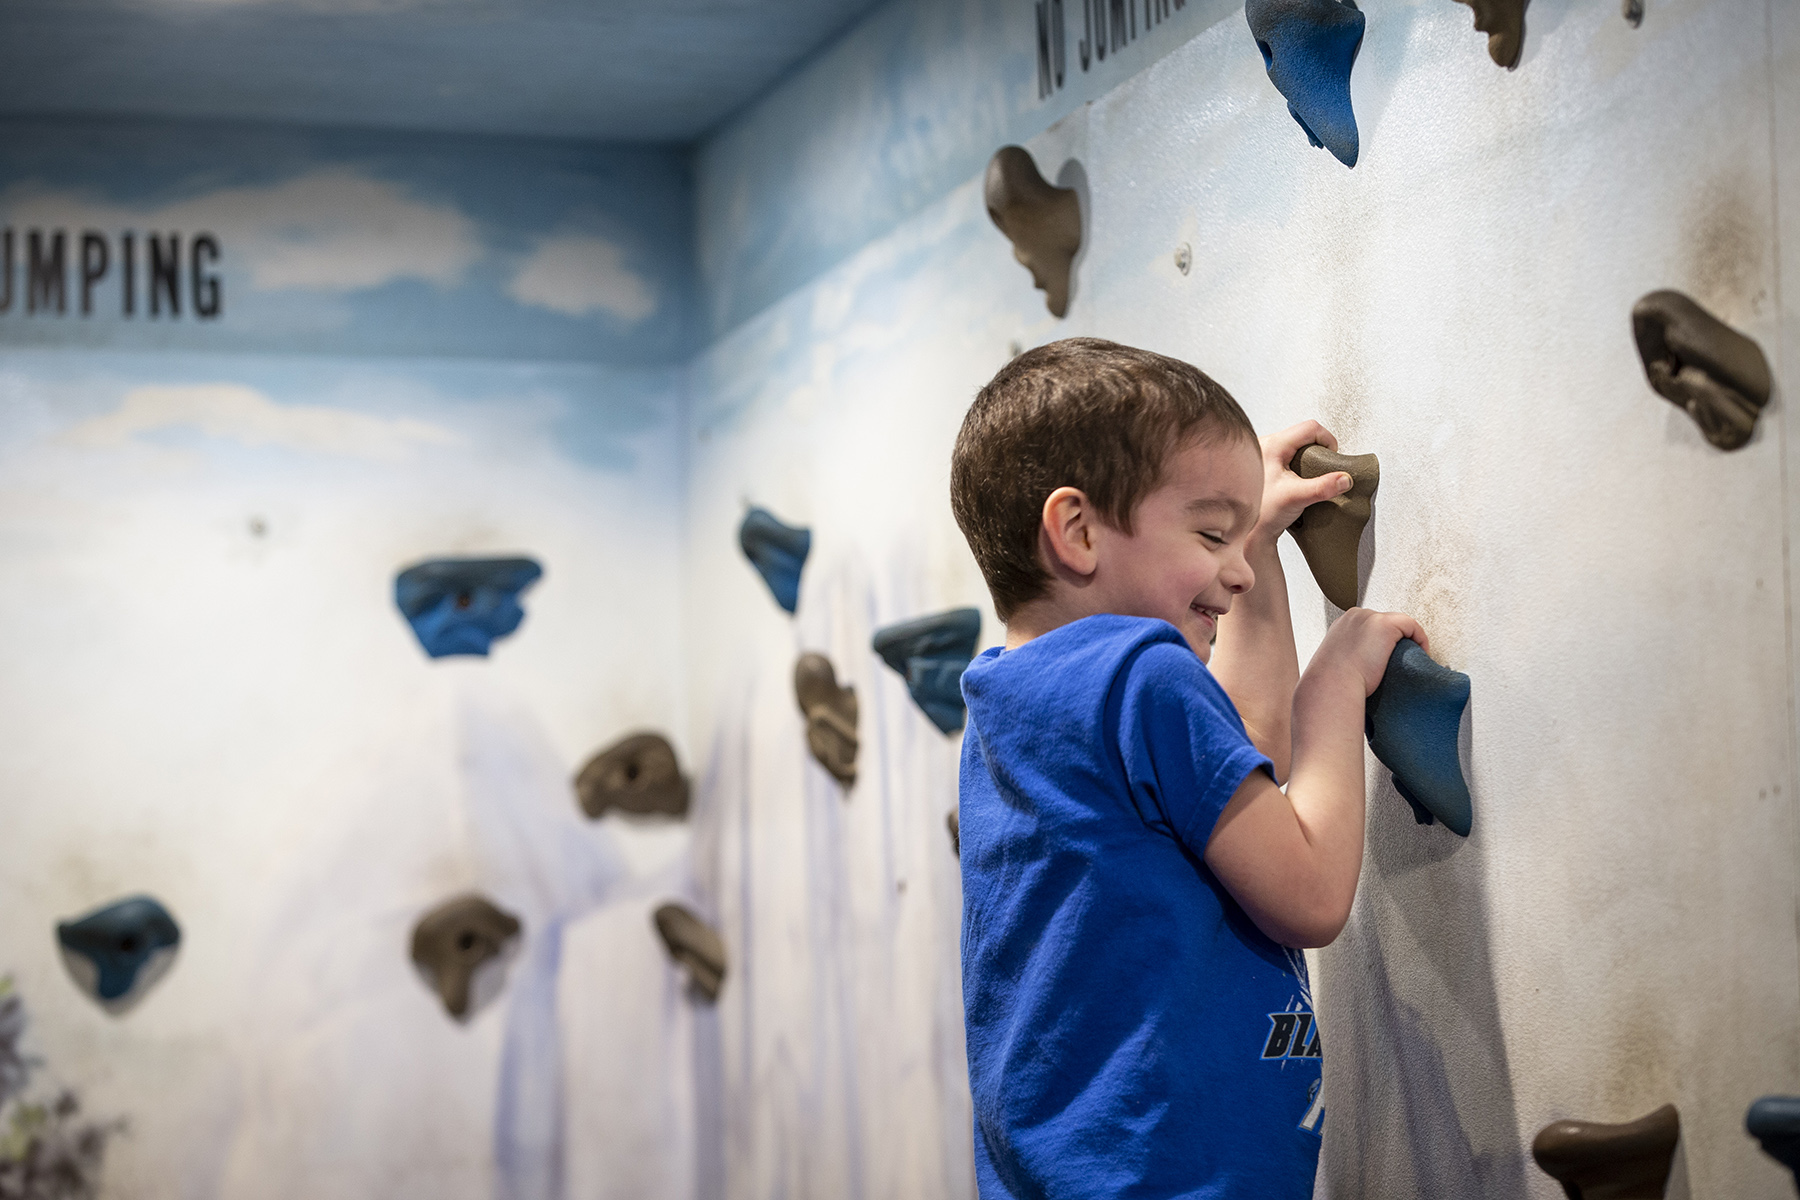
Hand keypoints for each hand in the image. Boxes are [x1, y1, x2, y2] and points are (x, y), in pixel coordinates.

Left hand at [1250, 420, 1352, 547]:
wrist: (1247, 534)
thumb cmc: (1262, 514)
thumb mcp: (1296, 497)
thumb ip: (1323, 487)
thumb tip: (1345, 479)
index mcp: (1271, 445)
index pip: (1310, 428)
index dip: (1328, 441)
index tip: (1332, 459)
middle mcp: (1264, 446)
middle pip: (1303, 436)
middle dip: (1317, 452)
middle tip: (1321, 471)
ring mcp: (1263, 456)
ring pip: (1295, 447)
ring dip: (1307, 461)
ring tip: (1309, 478)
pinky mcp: (1264, 468)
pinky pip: (1287, 458)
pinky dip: (1297, 467)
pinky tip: (1297, 483)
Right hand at [1308, 607, 1428, 696]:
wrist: (1333, 686)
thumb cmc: (1334, 683)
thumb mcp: (1337, 663)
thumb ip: (1348, 657)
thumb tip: (1359, 667)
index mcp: (1342, 624)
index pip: (1370, 626)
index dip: (1383, 642)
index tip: (1388, 659)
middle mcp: (1355, 616)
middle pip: (1385, 622)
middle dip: (1394, 641)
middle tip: (1400, 662)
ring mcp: (1370, 617)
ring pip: (1398, 623)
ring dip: (1406, 640)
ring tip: (1409, 661)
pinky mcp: (1385, 624)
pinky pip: (1411, 626)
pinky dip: (1420, 639)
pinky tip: (1420, 656)